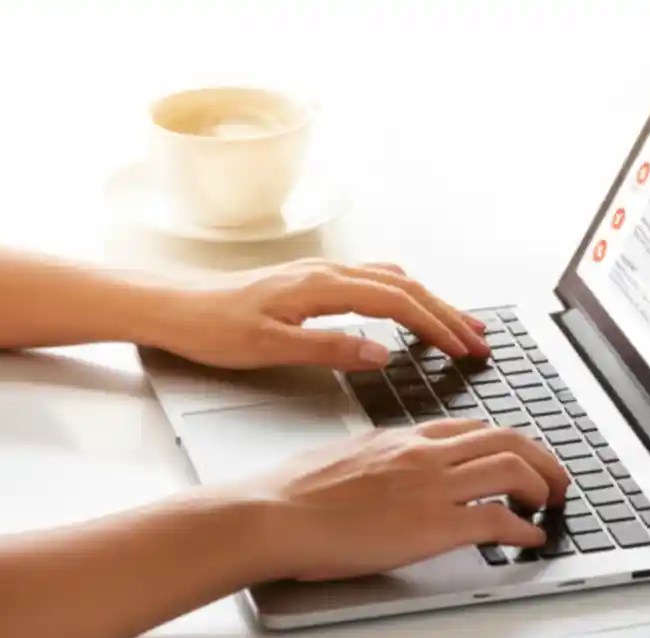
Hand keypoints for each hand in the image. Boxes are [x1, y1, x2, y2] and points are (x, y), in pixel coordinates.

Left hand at [147, 258, 491, 370]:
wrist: (170, 305)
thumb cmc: (210, 328)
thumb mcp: (270, 348)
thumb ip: (329, 350)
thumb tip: (381, 354)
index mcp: (322, 287)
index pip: (398, 302)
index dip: (437, 325)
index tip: (464, 348)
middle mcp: (326, 273)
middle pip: (405, 286)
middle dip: (447, 313)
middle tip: (478, 340)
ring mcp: (319, 275)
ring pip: (392, 280)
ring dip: (429, 302)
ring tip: (457, 325)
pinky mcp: (310, 283)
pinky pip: (372, 281)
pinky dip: (403, 295)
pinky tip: (408, 308)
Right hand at [249, 419, 568, 581]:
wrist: (275, 512)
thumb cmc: (295, 491)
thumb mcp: (347, 456)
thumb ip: (380, 457)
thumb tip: (390, 469)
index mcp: (403, 437)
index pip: (473, 428)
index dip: (507, 442)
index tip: (520, 457)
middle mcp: (425, 453)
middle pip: (506, 439)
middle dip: (541, 458)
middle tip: (554, 479)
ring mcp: (432, 486)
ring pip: (513, 469)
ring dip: (542, 487)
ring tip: (549, 505)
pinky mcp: (434, 524)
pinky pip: (497, 519)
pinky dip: (524, 530)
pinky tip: (530, 539)